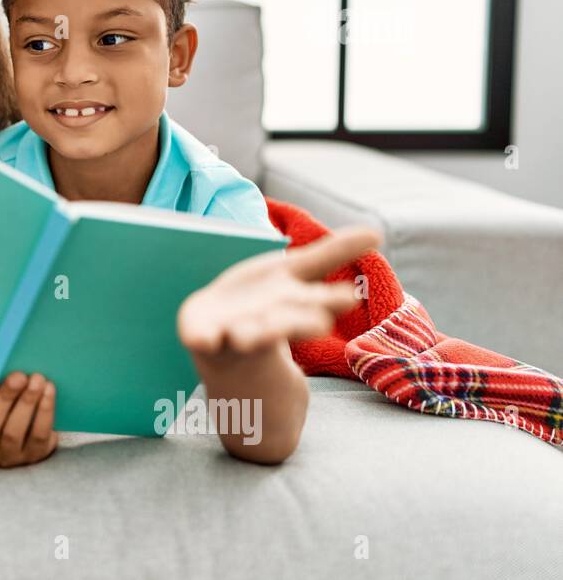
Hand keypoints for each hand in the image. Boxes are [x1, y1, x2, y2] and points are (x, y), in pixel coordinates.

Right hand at [0, 372, 57, 467]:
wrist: (25, 434)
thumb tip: (1, 361)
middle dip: (5, 399)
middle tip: (18, 376)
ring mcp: (8, 457)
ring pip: (14, 432)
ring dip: (27, 402)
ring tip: (37, 380)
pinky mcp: (33, 456)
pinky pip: (38, 435)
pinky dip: (44, 411)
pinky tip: (48, 391)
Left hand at [177, 225, 381, 362]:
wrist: (223, 346)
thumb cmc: (265, 304)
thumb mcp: (296, 274)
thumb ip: (331, 255)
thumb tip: (377, 232)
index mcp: (292, 309)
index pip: (314, 304)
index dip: (328, 300)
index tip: (350, 296)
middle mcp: (265, 324)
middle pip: (284, 323)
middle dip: (297, 322)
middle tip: (317, 322)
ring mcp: (231, 332)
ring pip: (247, 335)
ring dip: (253, 335)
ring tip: (248, 335)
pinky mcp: (201, 334)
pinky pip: (202, 338)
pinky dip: (204, 339)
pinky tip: (204, 340)